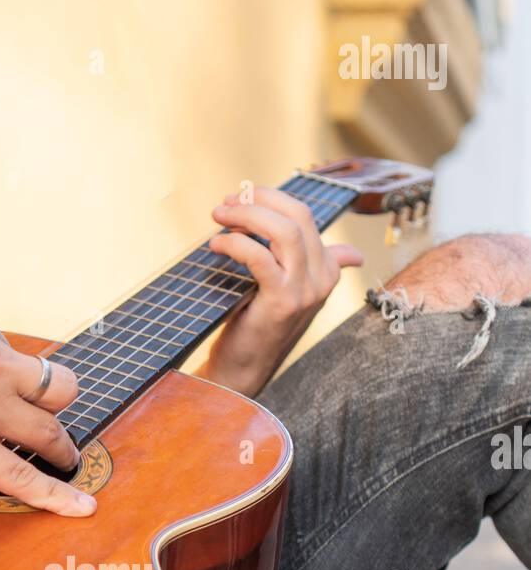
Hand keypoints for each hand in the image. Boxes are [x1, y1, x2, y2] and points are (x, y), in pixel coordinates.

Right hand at [0, 307, 95, 516]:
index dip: (7, 377)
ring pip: (50, 432)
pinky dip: (59, 496)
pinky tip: (83, 506)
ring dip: (62, 450)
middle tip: (48, 420)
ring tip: (67, 461)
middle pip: (55, 388)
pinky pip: (27, 479)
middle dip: (55, 406)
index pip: (16, 355)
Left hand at [198, 186, 362, 395]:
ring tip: (219, 216)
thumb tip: (354, 255)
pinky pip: (259, 256)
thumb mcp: (290, 292)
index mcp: (327, 271)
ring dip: (247, 216)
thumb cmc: (259, 326)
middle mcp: (323, 279)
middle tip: (227, 203)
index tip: (239, 201)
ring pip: (283, 231)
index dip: (270, 200)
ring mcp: (305, 291)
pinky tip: (216, 244)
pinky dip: (235, 243)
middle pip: (298, 216)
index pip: (304, 216)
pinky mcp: (282, 301)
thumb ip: (312, 268)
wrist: (243, 369)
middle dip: (259, 201)